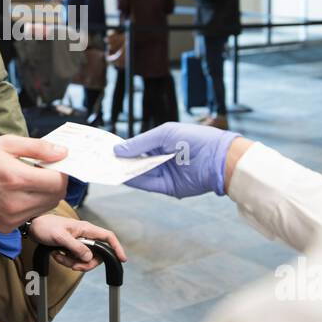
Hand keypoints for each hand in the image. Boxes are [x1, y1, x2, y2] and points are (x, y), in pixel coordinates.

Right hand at [0, 135, 68, 230]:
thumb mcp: (6, 143)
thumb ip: (38, 148)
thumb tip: (62, 152)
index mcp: (15, 179)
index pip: (57, 183)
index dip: (62, 173)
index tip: (57, 166)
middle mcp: (14, 202)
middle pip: (55, 198)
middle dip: (56, 184)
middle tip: (45, 172)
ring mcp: (10, 218)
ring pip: (45, 208)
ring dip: (44, 195)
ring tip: (29, 182)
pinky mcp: (5, 227)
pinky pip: (30, 216)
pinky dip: (30, 205)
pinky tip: (17, 194)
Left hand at [27, 214, 126, 271]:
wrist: (33, 226)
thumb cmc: (46, 227)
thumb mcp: (60, 237)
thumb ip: (76, 247)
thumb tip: (89, 257)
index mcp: (86, 229)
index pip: (108, 237)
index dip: (117, 247)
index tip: (122, 259)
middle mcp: (85, 235)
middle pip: (97, 254)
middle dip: (86, 263)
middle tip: (73, 265)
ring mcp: (79, 242)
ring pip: (85, 259)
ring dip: (72, 262)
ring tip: (59, 256)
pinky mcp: (72, 247)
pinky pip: (75, 259)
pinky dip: (66, 261)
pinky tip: (56, 255)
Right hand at [113, 121, 241, 197]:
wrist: (218, 159)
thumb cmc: (194, 140)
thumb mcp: (164, 134)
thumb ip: (140, 143)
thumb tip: (118, 149)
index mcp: (163, 141)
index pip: (138, 145)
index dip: (123, 148)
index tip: (106, 149)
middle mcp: (163, 158)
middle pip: (137, 161)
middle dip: (121, 161)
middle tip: (102, 161)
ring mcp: (165, 173)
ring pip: (140, 173)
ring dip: (125, 172)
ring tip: (108, 170)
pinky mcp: (169, 187)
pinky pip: (148, 184)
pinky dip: (135, 182)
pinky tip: (122, 177)